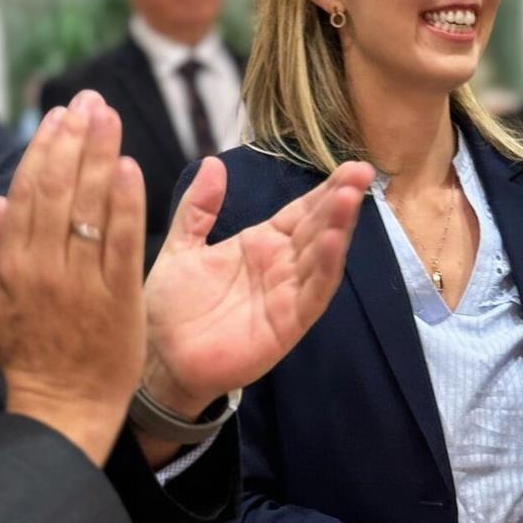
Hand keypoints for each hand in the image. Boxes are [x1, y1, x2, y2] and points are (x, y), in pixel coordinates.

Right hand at [0, 93, 145, 467]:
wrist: (65, 407)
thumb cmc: (32, 355)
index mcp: (13, 263)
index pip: (29, 192)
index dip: (44, 148)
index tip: (61, 115)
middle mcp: (44, 266)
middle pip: (58, 188)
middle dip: (74, 139)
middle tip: (90, 101)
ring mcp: (82, 280)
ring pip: (88, 206)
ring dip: (99, 156)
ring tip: (109, 118)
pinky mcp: (118, 298)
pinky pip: (119, 241)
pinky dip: (124, 202)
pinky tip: (130, 168)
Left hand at [142, 157, 373, 421]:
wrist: (160, 359)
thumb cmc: (171, 307)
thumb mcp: (183, 247)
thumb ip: (199, 208)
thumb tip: (214, 163)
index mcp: (260, 244)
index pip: (301, 211)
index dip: (325, 188)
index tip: (349, 164)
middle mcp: (281, 266)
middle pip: (318, 227)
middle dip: (340, 200)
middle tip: (362, 170)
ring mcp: (288, 294)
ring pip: (321, 256)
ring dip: (338, 227)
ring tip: (351, 198)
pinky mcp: (288, 323)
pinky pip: (313, 293)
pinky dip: (327, 267)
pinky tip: (336, 242)